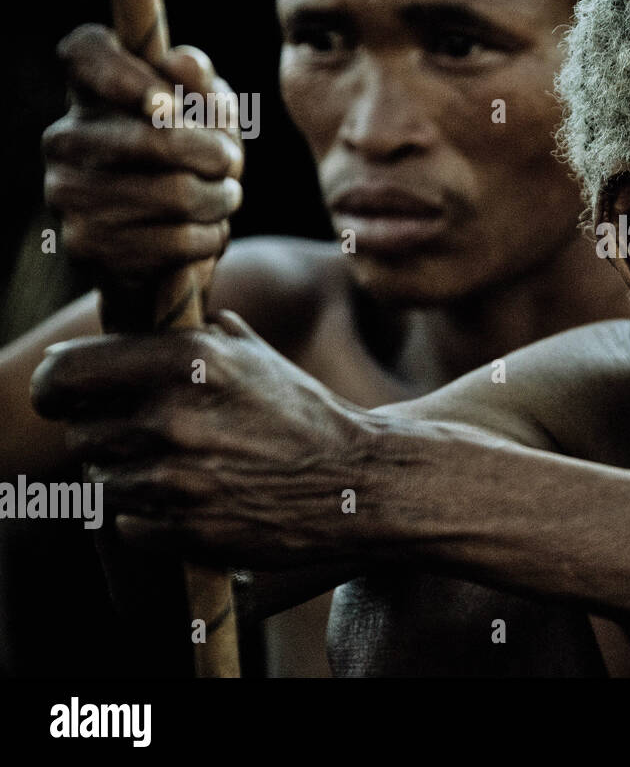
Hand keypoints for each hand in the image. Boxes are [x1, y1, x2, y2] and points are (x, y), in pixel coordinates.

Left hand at [30, 311, 372, 566]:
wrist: (355, 479)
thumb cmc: (303, 413)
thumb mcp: (255, 356)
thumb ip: (198, 335)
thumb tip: (147, 319)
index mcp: (187, 360)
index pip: (67, 373)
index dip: (55, 387)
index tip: (61, 395)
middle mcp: (174, 416)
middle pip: (82, 433)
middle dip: (109, 435)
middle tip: (148, 437)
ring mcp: (178, 477)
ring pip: (104, 481)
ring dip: (132, 478)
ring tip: (180, 469)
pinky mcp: (186, 528)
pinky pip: (130, 525)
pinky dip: (152, 519)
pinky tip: (194, 502)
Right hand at [43, 24, 244, 279]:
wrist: (163, 241)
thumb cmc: (189, 161)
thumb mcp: (207, 116)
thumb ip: (202, 86)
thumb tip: (183, 63)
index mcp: (91, 92)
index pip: (85, 53)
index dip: (125, 74)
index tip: (169, 102)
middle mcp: (65, 139)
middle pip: (155, 138)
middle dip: (216, 156)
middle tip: (229, 163)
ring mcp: (68, 194)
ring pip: (177, 195)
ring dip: (222, 200)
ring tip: (222, 199)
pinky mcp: (87, 245)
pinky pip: (176, 241)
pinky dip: (210, 237)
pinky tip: (204, 232)